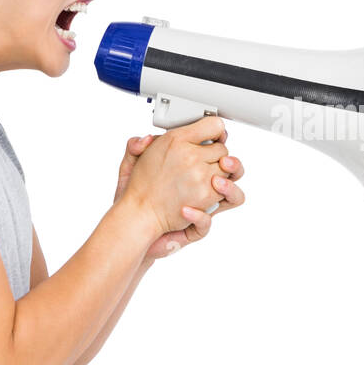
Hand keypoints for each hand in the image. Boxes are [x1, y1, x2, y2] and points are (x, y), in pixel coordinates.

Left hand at [113, 124, 245, 259]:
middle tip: (224, 161)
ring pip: (234, 197)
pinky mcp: (195, 227)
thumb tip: (145, 138)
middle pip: (232, 171)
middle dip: (232, 164)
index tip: (218, 136)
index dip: (220, 141)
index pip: (216, 149)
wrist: (129, 225)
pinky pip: (206, 224)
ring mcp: (202, 206)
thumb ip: (134, 148)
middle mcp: (202, 185)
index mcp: (191, 166)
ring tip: (218, 183)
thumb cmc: (134, 196)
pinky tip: (186, 210)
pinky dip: (199, 217)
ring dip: (230, 188)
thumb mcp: (130, 167)